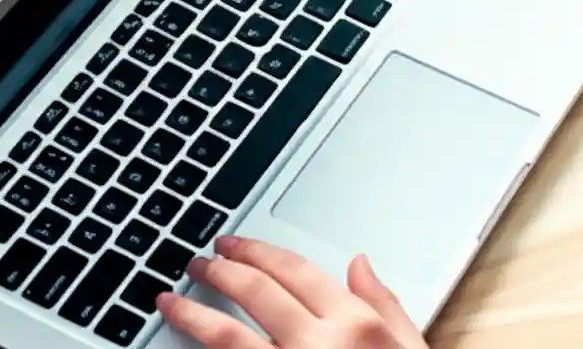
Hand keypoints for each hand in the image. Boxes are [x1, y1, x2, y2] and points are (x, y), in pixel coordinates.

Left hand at [158, 236, 429, 348]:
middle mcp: (318, 345)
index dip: (259, 252)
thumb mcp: (413, 348)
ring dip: (192, 313)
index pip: (297, 272)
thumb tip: (360, 264)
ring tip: (169, 300)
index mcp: (356, 325)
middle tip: (198, 262)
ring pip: (226, 335)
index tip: (233, 245)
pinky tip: (180, 347)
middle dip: (220, 271)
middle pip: (257, 293)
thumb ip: (386, 304)